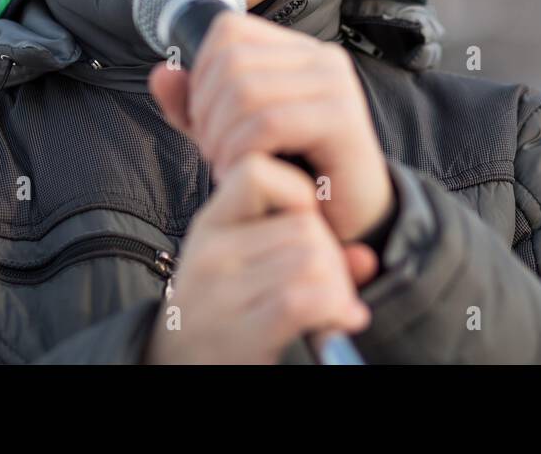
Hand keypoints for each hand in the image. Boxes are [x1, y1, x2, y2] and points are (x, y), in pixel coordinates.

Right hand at [143, 153, 377, 363]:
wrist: (174, 368)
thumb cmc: (219, 318)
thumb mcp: (246, 270)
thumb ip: (300, 252)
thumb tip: (365, 259)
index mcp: (211, 225)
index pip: (257, 172)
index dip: (297, 192)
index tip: (305, 224)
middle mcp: (210, 252)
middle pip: (304, 226)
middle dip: (332, 256)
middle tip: (331, 285)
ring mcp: (221, 293)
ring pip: (312, 261)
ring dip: (338, 287)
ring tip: (331, 306)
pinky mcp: (238, 333)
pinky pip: (304, 301)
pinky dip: (334, 309)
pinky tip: (340, 321)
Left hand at [148, 11, 394, 243]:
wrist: (345, 222)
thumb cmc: (290, 175)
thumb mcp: (228, 137)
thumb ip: (192, 106)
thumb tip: (161, 72)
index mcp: (297, 50)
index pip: (228, 30)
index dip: (201, 74)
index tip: (205, 121)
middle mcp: (322, 56)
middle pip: (232, 60)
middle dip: (207, 112)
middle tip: (214, 153)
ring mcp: (336, 84)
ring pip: (246, 90)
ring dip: (222, 137)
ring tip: (227, 166)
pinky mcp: (343, 119)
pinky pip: (268, 123)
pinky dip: (241, 152)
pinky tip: (242, 174)